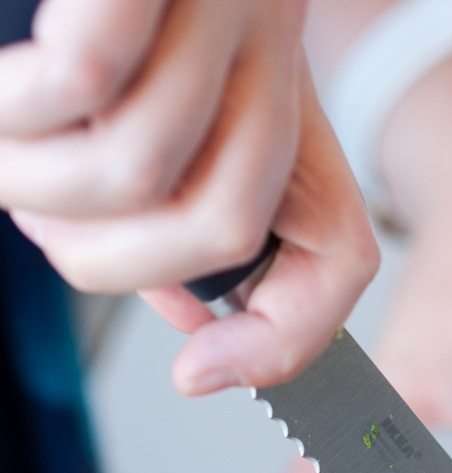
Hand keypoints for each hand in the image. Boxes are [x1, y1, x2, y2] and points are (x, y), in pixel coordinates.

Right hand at [0, 0, 378, 389]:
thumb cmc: (114, 12)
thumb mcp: (178, 125)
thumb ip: (195, 228)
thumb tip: (200, 347)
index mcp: (289, 94)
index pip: (337, 256)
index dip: (279, 343)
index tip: (194, 376)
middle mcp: (270, 40)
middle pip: (219, 224)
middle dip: (110, 261)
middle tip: (45, 225)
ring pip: (139, 164)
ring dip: (40, 186)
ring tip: (2, 145)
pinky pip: (87, 75)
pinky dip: (20, 106)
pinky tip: (2, 89)